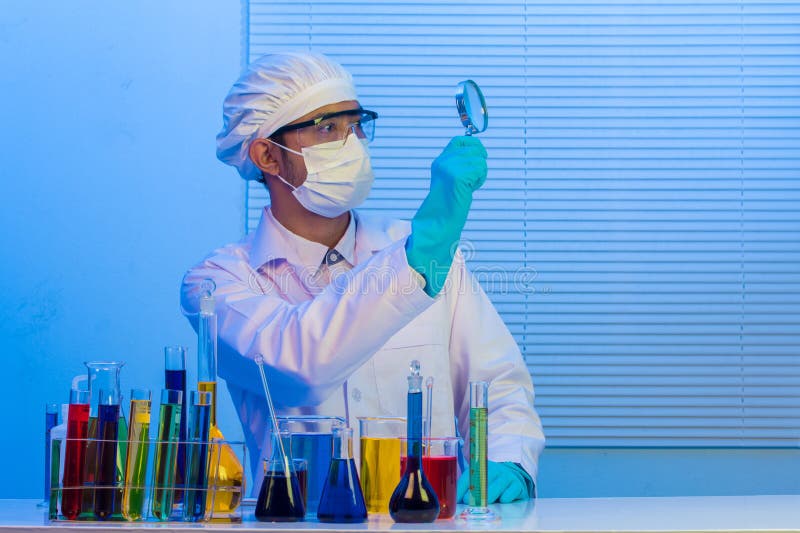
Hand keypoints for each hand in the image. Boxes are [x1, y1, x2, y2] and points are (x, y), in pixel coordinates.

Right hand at [405, 136, 487, 296]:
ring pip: (480, 161)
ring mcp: (450, 168)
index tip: (480, 156)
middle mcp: (443, 161)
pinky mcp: (458, 176)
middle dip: (479, 164)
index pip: (460, 140)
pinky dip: (479, 180)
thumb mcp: (451, 181)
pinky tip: (470, 190)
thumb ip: (460, 166)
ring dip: (480, 175)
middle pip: (475, 150)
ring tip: (468, 188)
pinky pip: (481, 169)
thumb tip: (479, 154)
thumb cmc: (447, 207)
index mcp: (440, 162)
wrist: (438, 223)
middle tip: (470, 182)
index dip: (473, 145)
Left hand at [456, 461, 528, 503]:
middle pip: (484, 480)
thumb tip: (457, 500)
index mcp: (481, 467)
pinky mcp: (517, 484)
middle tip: (470, 503)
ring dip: (490, 496)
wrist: (514, 476)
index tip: (458, 499)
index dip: (462, 488)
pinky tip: (502, 500)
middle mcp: (494, 469)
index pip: (469, 476)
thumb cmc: (492, 481)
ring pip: (497, 486)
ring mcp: (506, 476)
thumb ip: (468, 488)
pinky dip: (506, 497)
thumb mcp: (479, 481)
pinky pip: (511, 491)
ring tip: (484, 504)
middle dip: (476, 493)